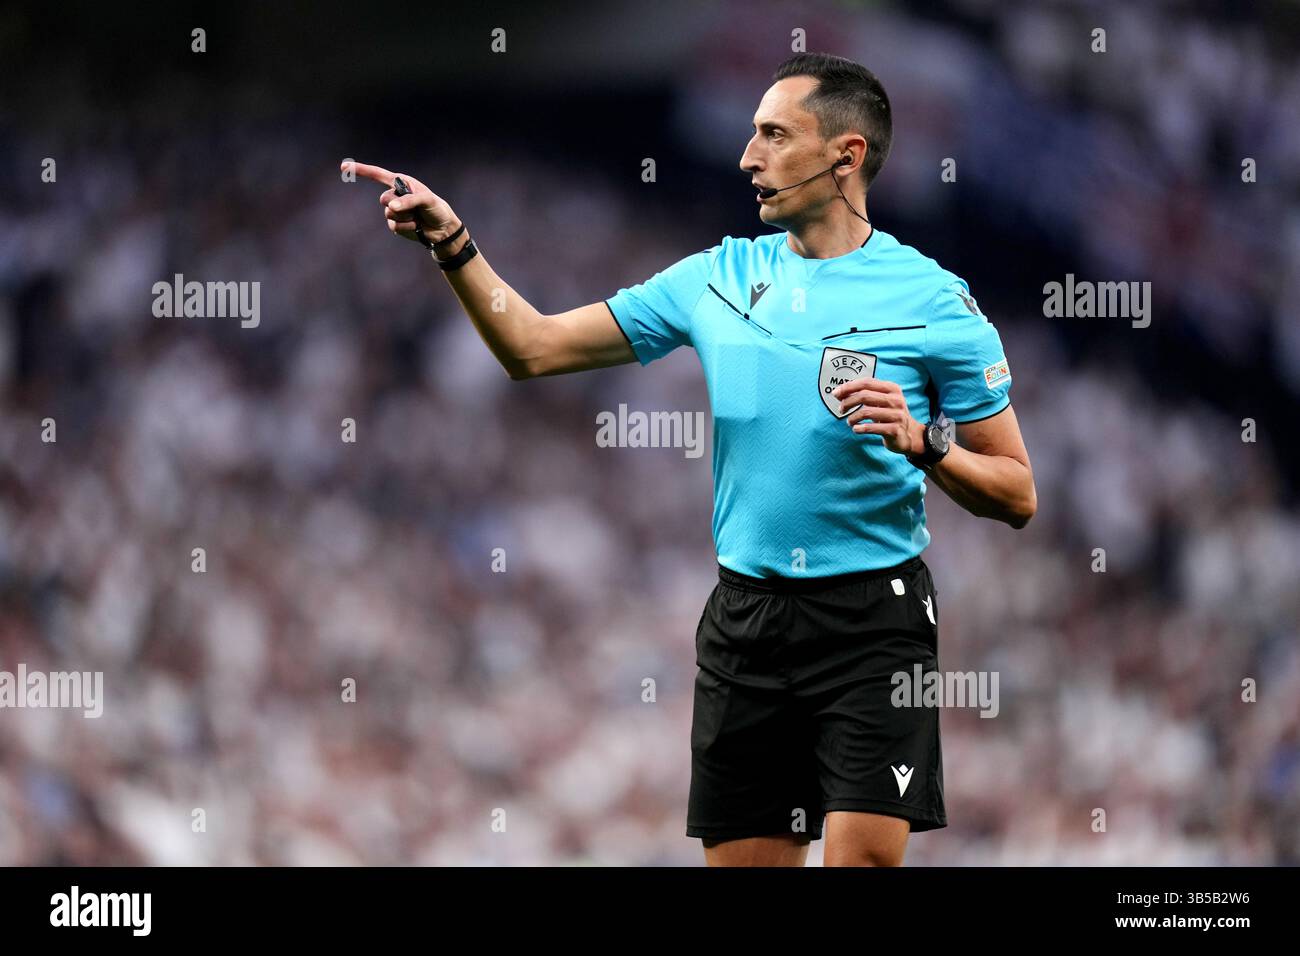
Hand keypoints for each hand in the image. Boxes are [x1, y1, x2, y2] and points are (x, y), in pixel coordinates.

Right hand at [343, 160, 462, 244]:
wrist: (442, 229)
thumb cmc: (436, 208)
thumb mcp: (426, 200)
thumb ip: (408, 201)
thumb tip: (391, 207)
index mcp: (401, 183)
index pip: (377, 174)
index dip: (361, 170)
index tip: (344, 166)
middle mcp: (395, 195)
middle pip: (383, 199)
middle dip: (398, 205)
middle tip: (414, 208)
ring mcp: (394, 210)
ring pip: (388, 214)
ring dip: (404, 217)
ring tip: (417, 217)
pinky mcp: (396, 224)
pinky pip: (394, 226)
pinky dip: (406, 227)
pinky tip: (415, 226)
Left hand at [832, 377, 924, 456]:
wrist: (910, 435)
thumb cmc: (890, 415)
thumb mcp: (881, 401)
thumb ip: (863, 395)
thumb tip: (838, 393)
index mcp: (892, 389)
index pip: (866, 383)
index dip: (849, 387)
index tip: (836, 394)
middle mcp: (896, 400)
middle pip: (865, 396)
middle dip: (848, 402)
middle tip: (841, 409)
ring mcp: (897, 415)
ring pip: (867, 412)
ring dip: (853, 417)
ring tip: (849, 422)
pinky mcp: (895, 430)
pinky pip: (872, 428)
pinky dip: (860, 428)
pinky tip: (856, 429)